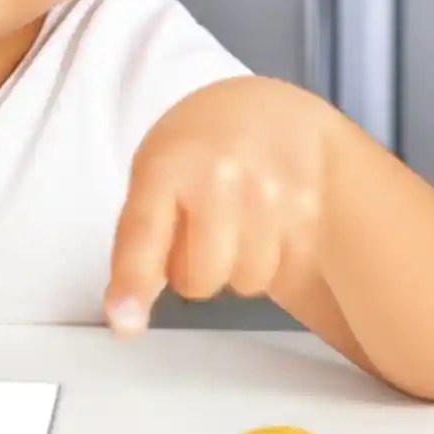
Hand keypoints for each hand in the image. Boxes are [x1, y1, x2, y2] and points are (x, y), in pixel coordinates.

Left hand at [104, 77, 335, 335]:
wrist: (263, 109)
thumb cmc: (192, 153)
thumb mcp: (150, 180)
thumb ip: (136, 247)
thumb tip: (125, 323)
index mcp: (164, 166)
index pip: (143, 234)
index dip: (133, 283)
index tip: (125, 324)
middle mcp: (218, 175)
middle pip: (201, 278)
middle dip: (193, 274)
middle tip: (195, 239)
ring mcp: (269, 189)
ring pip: (246, 282)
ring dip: (234, 270)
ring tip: (230, 229)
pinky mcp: (308, 204)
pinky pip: (287, 273)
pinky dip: (272, 265)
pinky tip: (262, 230)